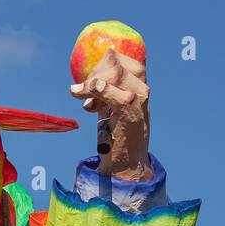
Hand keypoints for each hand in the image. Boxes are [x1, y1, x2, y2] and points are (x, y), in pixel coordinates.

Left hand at [69, 47, 151, 180]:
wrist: (127, 166)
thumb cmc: (117, 137)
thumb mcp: (111, 109)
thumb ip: (105, 93)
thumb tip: (87, 81)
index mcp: (139, 87)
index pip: (121, 59)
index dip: (101, 65)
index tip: (89, 82)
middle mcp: (142, 90)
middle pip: (116, 63)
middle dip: (94, 74)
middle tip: (81, 93)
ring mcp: (139, 101)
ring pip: (116, 74)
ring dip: (91, 84)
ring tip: (85, 103)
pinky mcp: (131, 114)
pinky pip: (116, 94)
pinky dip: (100, 91)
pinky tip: (86, 100)